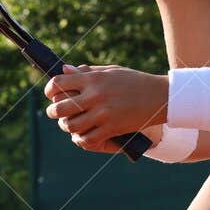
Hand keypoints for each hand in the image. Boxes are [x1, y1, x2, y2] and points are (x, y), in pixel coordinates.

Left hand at [42, 64, 167, 152]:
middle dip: (53, 111)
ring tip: (70, 124)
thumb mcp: (111, 71)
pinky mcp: (111, 128)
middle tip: (54, 112)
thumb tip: (63, 70)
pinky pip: (87, 139)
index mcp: (93, 79)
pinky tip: (82, 135)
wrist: (159, 96)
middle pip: (60, 107)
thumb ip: (86, 72)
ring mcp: (103, 114)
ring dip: (67, 126)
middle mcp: (95, 96)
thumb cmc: (135, 81)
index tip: (51, 94)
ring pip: (71, 126)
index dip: (50, 89)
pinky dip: (81, 139)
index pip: (59, 83)